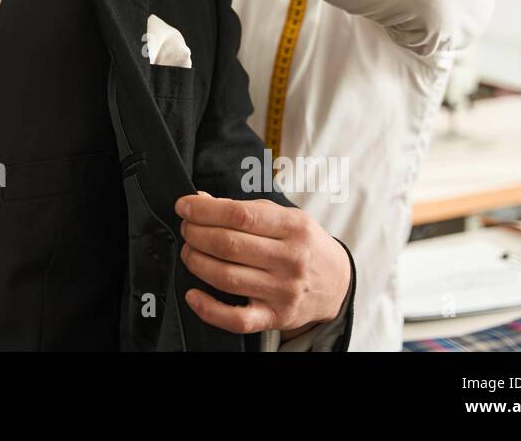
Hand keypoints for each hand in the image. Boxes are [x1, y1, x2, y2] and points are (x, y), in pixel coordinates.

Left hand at [174, 192, 350, 338]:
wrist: (337, 284)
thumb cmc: (303, 245)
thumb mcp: (285, 218)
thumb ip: (244, 209)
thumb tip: (200, 201)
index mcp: (294, 227)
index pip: (241, 216)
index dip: (204, 210)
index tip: (184, 207)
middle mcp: (291, 260)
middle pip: (229, 245)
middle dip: (196, 234)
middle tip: (186, 229)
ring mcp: (283, 292)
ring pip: (227, 278)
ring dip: (196, 262)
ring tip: (188, 251)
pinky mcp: (276, 317)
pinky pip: (237, 319)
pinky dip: (209, 309)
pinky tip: (193, 294)